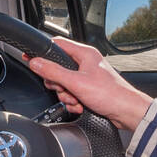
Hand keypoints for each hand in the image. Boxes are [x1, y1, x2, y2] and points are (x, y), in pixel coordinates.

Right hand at [24, 36, 152, 131]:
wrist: (126, 111)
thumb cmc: (110, 94)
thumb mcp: (76, 82)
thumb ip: (53, 72)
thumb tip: (35, 63)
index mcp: (84, 53)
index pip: (56, 45)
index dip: (42, 52)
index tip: (30, 59)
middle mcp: (85, 62)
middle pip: (57, 68)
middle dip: (58, 83)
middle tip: (64, 88)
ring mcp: (87, 76)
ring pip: (63, 83)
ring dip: (66, 95)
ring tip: (76, 100)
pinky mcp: (89, 89)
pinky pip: (72, 92)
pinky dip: (73, 101)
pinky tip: (80, 105)